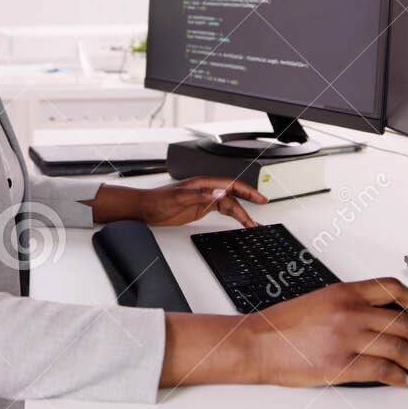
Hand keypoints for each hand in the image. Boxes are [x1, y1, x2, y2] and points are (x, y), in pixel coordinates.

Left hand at [92, 177, 266, 227]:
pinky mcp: (200, 209)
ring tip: (251, 224)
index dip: (246, 191)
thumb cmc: (157, 200)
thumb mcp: (179, 198)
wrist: (144, 209)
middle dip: (248, 201)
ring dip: (240, 213)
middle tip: (263, 206)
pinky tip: (237, 221)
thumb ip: (201, 196)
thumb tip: (221, 193)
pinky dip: (231, 216)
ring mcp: (204, 199)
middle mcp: (205, 190)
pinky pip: (220, 211)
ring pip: (228, 204)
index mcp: (203, 183)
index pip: (230, 185)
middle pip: (233, 195)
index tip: (258, 198)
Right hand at [245, 278, 407, 387]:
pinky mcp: (342, 365)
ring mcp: (347, 338)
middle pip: (402, 321)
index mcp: (344, 292)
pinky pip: (383, 370)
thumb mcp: (318, 301)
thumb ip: (347, 305)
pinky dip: (399, 377)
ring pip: (398, 347)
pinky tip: (403, 380)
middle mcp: (350, 312)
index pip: (392, 289)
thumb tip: (373, 318)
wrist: (256, 343)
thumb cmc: (280, 325)